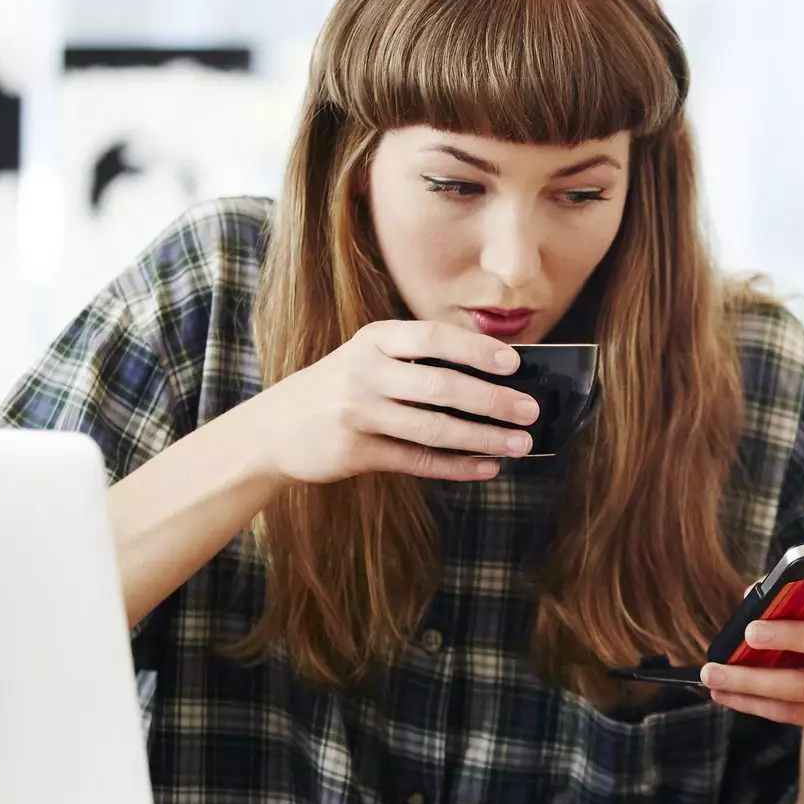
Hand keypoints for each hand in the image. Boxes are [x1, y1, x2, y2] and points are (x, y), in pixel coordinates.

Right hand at [252, 319, 541, 485]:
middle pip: (442, 386)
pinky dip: (457, 466)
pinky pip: (418, 461)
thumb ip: (417, 361)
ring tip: (519, 444)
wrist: (272, 429)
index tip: (514, 363)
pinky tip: (486, 467)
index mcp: (374, 339)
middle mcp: (364, 372)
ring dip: (484, 438)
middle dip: (493, 400)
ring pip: (435, 429)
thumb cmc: (338, 389)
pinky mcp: (355, 452)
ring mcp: (358, 413)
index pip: (433, 337)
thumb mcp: (367, 358)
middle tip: (530, 411)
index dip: (476, 349)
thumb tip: (492, 375)